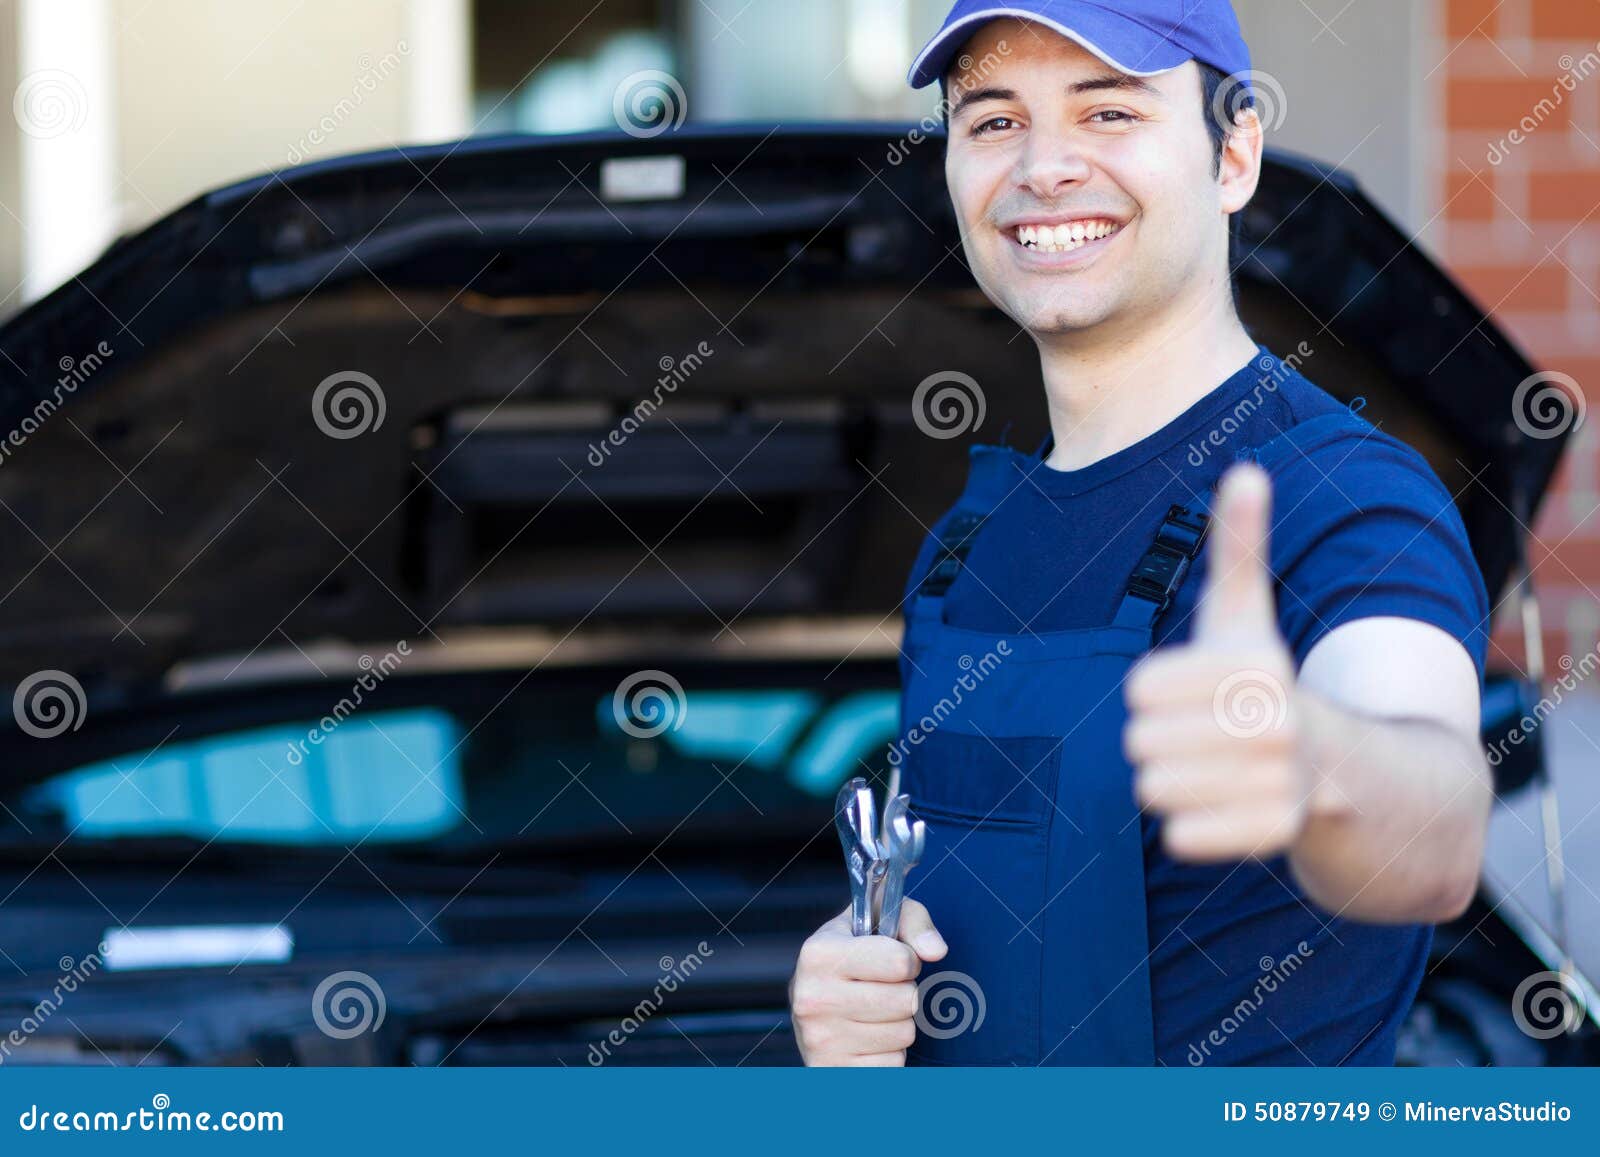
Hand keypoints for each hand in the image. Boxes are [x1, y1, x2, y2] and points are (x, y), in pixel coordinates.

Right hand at [788, 899, 947, 1065]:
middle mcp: (813, 997)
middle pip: (906, 1000)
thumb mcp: (878, 919)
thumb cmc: (855, 956)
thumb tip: (936, 951)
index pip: (899, 961)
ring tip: (874, 1013)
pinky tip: (868, 1040)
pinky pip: (894, 1066)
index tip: (892, 961)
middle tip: (884, 989)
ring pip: (903, 1034)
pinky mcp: (833, 1073)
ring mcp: (821, 1040)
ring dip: (899, 1024)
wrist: (813, 1002)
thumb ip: (914, 922)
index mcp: (819, 954)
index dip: (908, 959)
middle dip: (905, 993)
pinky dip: (890, 1054)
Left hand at [1124, 462, 1313, 861]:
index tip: (1180, 693)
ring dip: (1166, 782)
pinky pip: (1183, 837)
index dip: (1149, 692)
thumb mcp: (1247, 616)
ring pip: (1156, 789)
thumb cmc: (1268, 684)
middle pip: (1141, 741)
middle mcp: (1276, 724)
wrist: (1348, 771)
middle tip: (1192, 737)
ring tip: (1202, 769)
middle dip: (1154, 740)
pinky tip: (1212, 807)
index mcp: (1258, 667)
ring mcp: (1281, 783)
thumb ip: (1240, 547)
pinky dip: (1186, 826)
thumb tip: (1245, 468)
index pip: (1141, 689)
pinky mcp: (1277, 834)